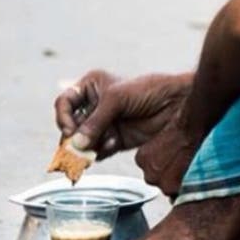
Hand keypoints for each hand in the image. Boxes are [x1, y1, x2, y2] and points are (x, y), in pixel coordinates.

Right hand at [55, 70, 200, 194]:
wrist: (176, 103)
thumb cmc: (148, 90)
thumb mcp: (117, 98)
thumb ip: (95, 120)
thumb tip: (75, 144)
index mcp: (91, 86)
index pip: (64, 103)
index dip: (63, 117)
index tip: (70, 129)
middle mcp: (94, 105)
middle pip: (70, 126)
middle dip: (72, 138)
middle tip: (78, 148)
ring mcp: (104, 124)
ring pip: (81, 142)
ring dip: (85, 148)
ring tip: (95, 148)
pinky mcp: (115, 140)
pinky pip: (97, 152)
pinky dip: (99, 152)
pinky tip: (112, 144)